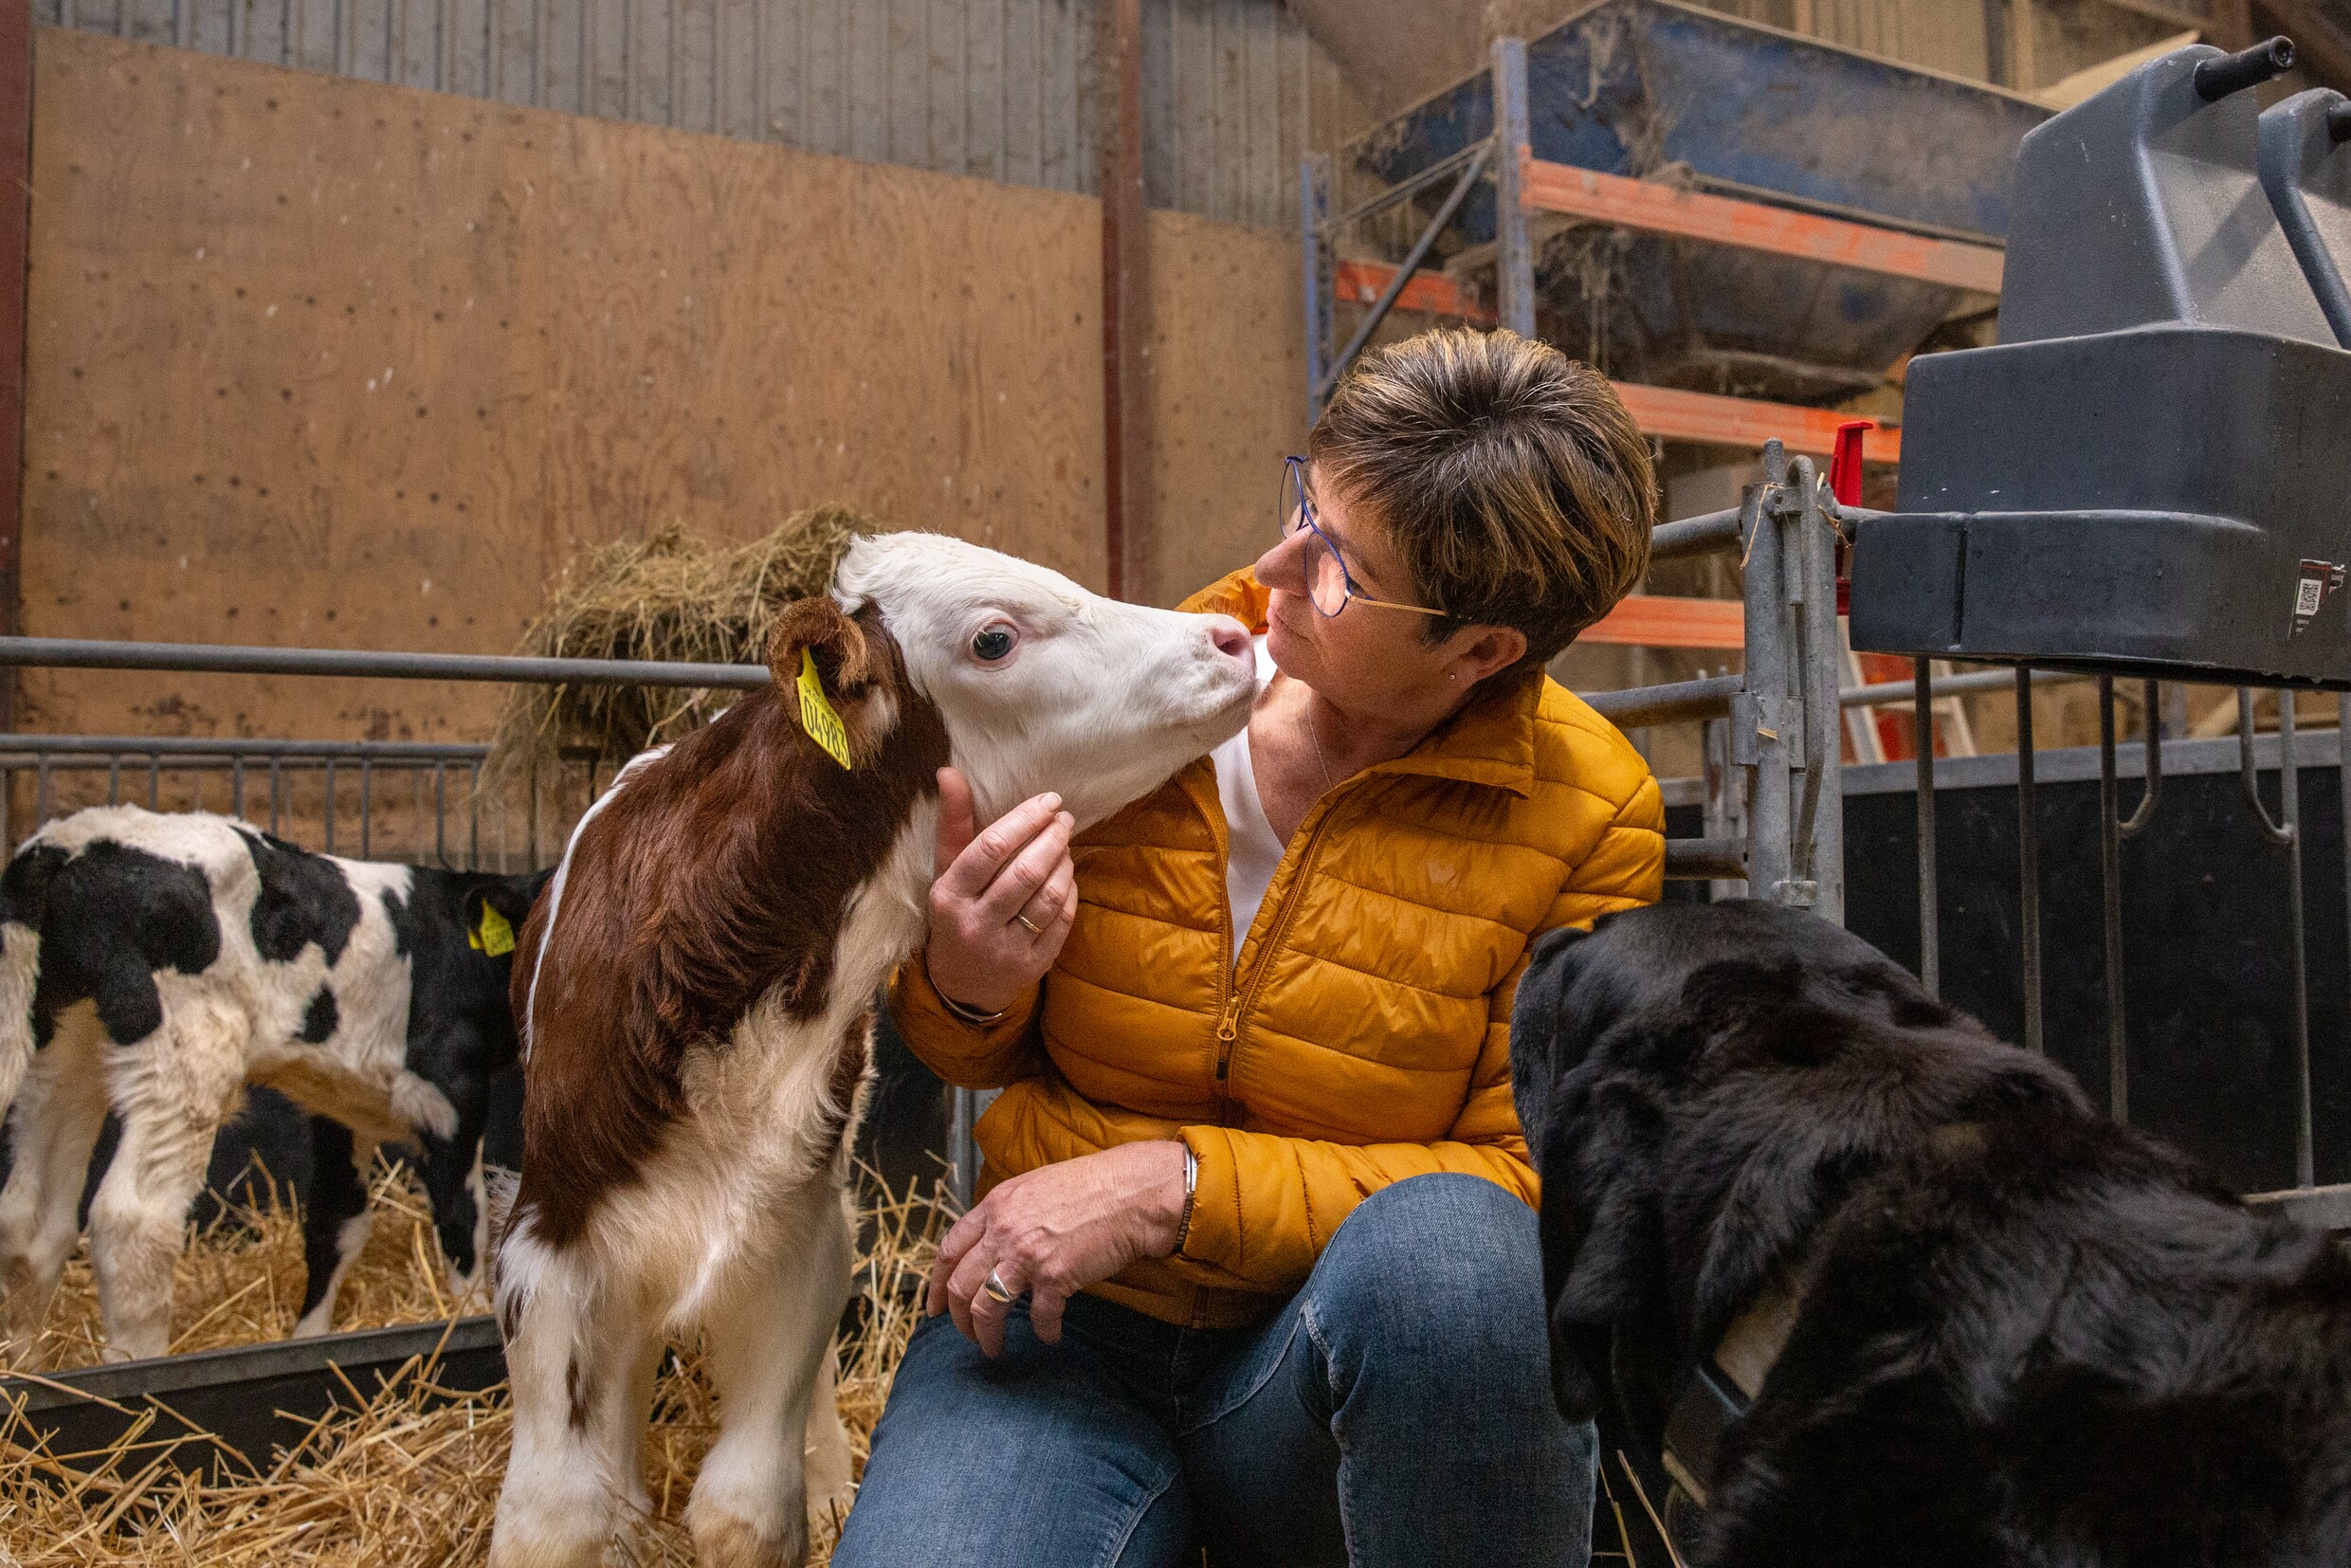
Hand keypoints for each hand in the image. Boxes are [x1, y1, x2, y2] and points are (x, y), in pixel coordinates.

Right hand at [922, 767, 1077, 1015]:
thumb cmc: (955, 913)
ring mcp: (1005, 949)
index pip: (991, 849)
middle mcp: (975, 924)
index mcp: (949, 896)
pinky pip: (1062, 921)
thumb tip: (949, 772)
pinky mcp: (1032, 966)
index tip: (1048, 801)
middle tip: (1064, 818)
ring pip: (1048, 897)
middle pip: (1025, 872)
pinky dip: (1070, 891)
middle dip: (1052, 838)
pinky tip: (1068, 874)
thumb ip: (953, 823)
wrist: (960, 985)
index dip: (1025, 819)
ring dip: (1065, 863)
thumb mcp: (945, 872)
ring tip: (1066, 843)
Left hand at [928, 1141, 1188, 1356]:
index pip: (949, 1250)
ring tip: (995, 1349)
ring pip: (986, 1308)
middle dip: (959, 1320)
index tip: (935, 1306)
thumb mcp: (1036, 1187)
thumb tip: (995, 1243)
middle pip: (961, 1286)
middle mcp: (1003, 1230)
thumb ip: (1009, 1213)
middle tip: (968, 1336)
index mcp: (996, 1205)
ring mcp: (1027, 1254)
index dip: (937, 1284)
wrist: (1133, 1192)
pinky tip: (1051, 1336)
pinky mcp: (1056, 1276)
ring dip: (987, 1336)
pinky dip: (1044, 1332)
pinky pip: (1039, 1317)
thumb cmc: (1092, 1186)